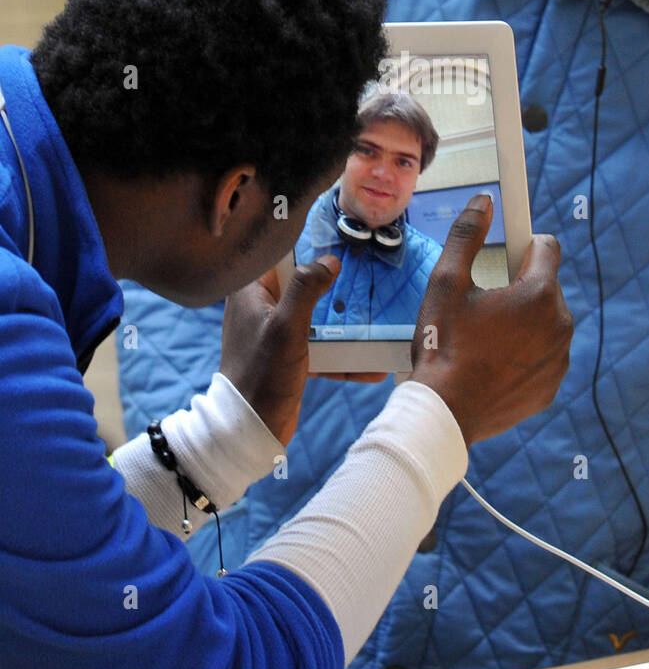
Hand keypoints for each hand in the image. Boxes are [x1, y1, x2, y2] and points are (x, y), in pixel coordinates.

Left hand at [220, 256, 365, 445]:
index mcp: (251, 292)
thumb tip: (330, 260)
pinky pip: (320, 348)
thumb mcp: (287, 327)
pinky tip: (372, 367)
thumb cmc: (263, 374)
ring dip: (344, 324)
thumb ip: (306, 289)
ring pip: (316, 318)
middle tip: (366, 272)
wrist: (251, 430)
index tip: (339, 238)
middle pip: (303, 285)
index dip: (307, 245)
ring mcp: (276, 333)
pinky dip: (342, 356)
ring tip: (376, 318)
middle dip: (334, 285)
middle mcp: (262, 308)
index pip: (279, 255)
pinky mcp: (288, 357)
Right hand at [409, 195, 571, 445]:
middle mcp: (560, 323)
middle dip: (519, 287)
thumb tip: (484, 202)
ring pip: (546, 321)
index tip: (505, 254)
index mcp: (539, 293)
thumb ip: (466, 235)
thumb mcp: (446, 283)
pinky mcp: (552, 385)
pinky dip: (526, 353)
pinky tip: (494, 363)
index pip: (547, 246)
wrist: (445, 412)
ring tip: (485, 338)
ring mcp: (559, 357)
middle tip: (483, 306)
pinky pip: (544, 355)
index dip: (523, 244)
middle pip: (546, 285)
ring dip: (524, 321)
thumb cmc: (443, 345)